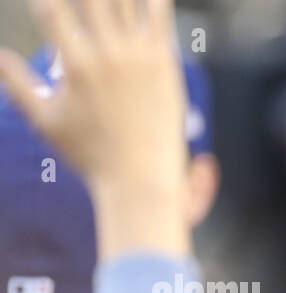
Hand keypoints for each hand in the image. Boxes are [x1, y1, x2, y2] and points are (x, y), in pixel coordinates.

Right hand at [0, 0, 188, 257]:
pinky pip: (160, 19)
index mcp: (76, 66)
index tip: (44, 1)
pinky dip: (153, 0)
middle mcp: (109, 56)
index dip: (46, 0)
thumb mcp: (44, 121)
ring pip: (127, 2)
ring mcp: (140, 58)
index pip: (52, 11)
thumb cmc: (90, 155)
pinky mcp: (166, 64)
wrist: (141, 180)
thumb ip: (18, 84)